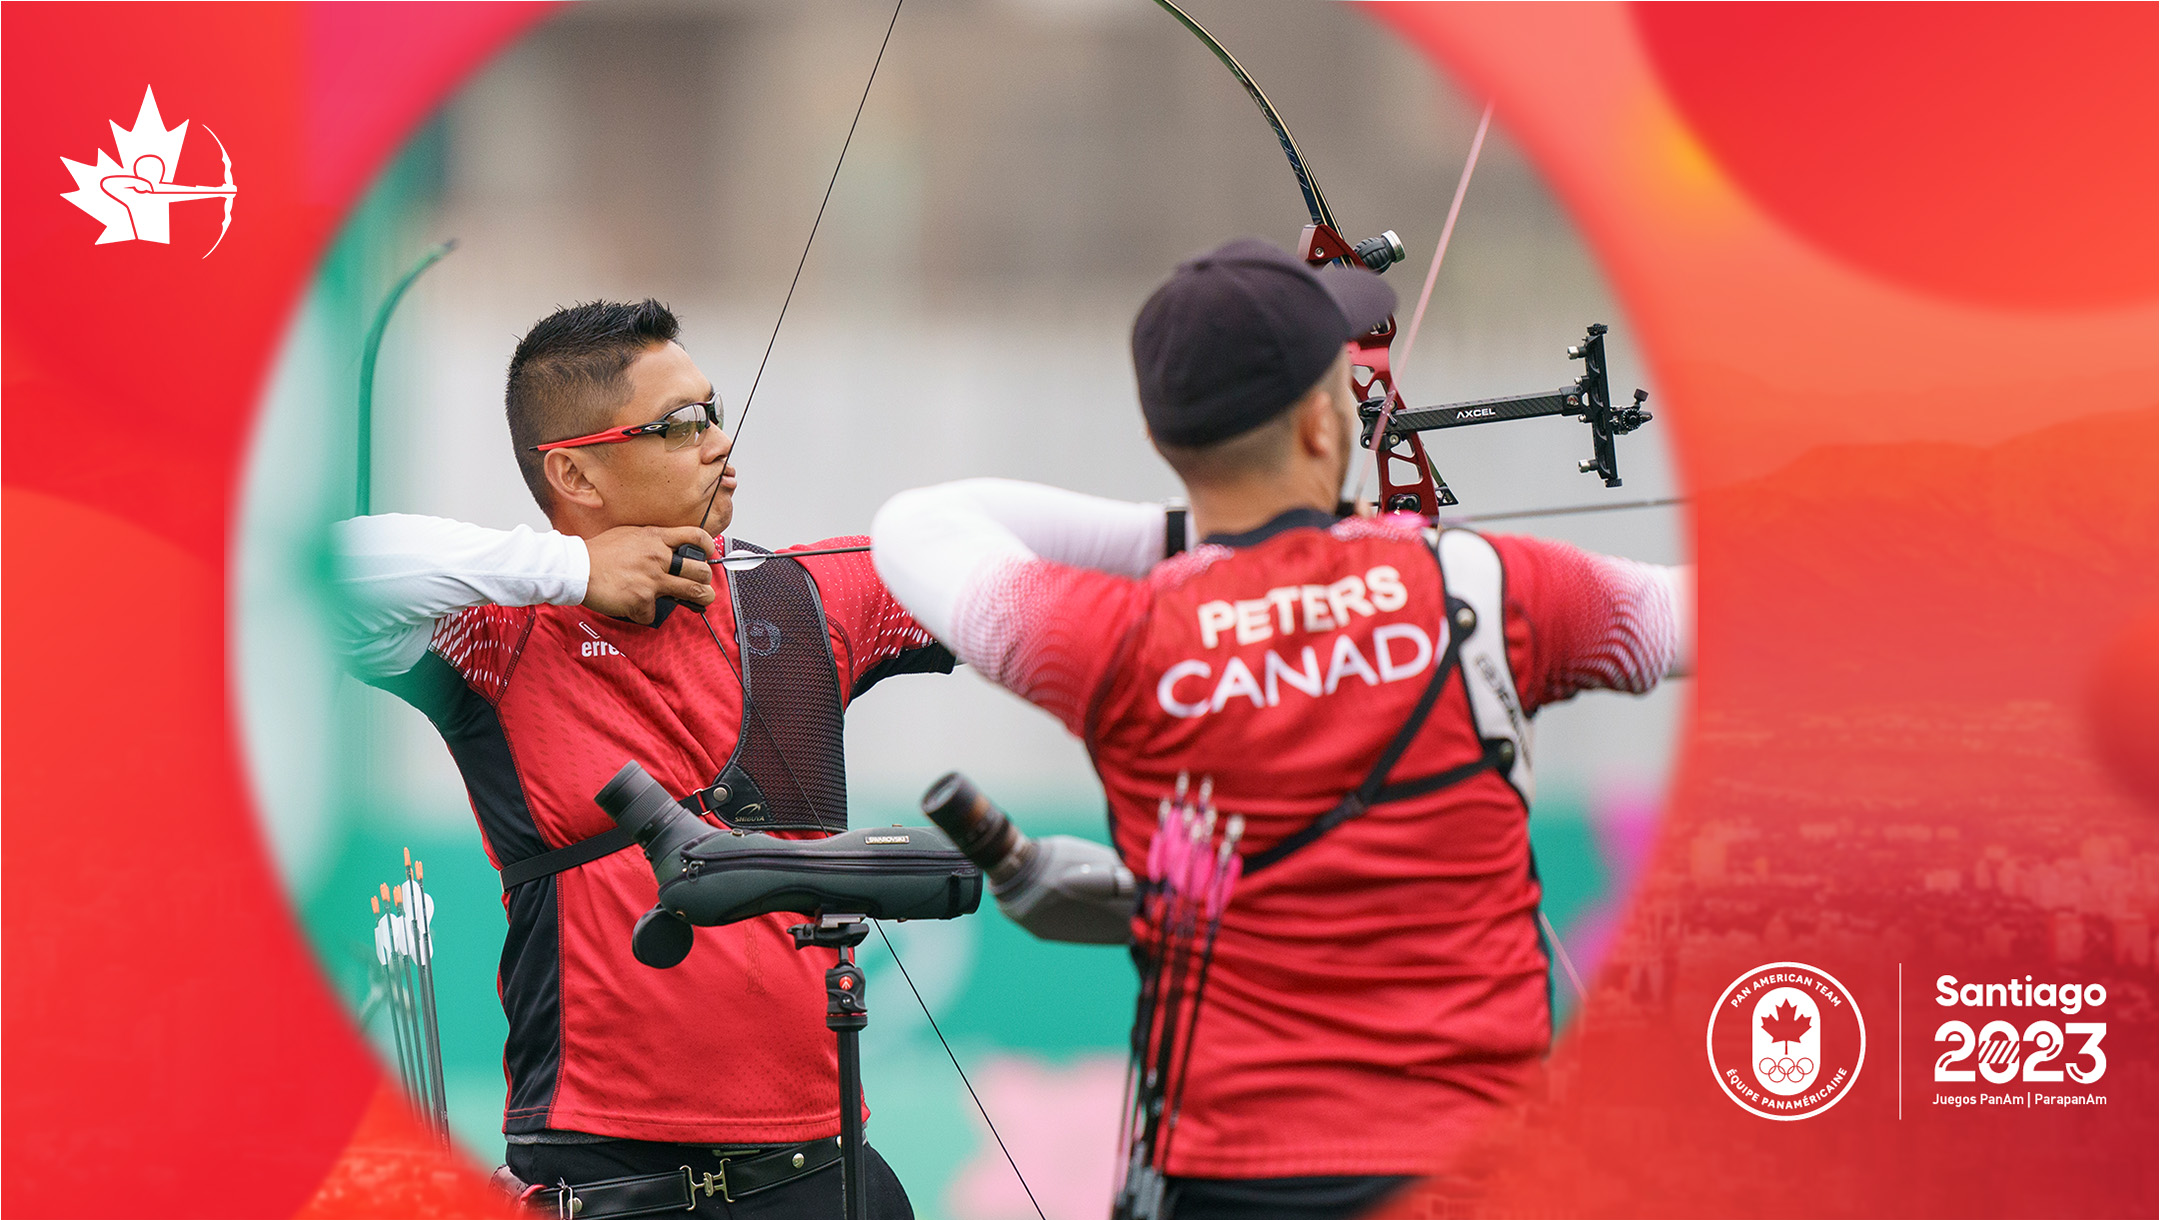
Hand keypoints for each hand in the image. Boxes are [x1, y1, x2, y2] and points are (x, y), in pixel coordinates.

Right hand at [582, 526, 716, 623]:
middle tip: (703, 585)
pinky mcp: (642, 599)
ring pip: (692, 592)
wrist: (576, 568)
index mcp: (655, 538)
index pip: (694, 536)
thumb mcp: (629, 534)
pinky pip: (653, 613)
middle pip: (700, 570)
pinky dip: (645, 614)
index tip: (709, 554)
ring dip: (699, 599)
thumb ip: (650, 540)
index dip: (708, 546)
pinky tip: (634, 607)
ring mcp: (652, 579)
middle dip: (706, 580)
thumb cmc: (598, 553)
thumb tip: (665, 548)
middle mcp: (658, 557)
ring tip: (698, 602)